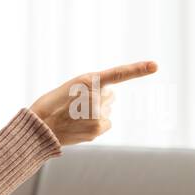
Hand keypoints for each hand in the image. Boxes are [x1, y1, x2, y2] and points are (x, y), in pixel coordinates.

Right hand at [29, 61, 158, 146]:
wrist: (39, 126)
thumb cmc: (52, 104)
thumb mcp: (71, 87)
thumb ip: (94, 87)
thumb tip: (113, 95)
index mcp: (87, 80)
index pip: (117, 73)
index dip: (138, 69)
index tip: (155, 66)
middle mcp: (95, 96)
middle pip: (110, 95)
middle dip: (99, 98)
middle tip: (76, 104)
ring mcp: (96, 114)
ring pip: (108, 110)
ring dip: (96, 112)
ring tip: (75, 115)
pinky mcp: (97, 128)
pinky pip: (107, 123)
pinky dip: (97, 124)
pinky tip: (81, 125)